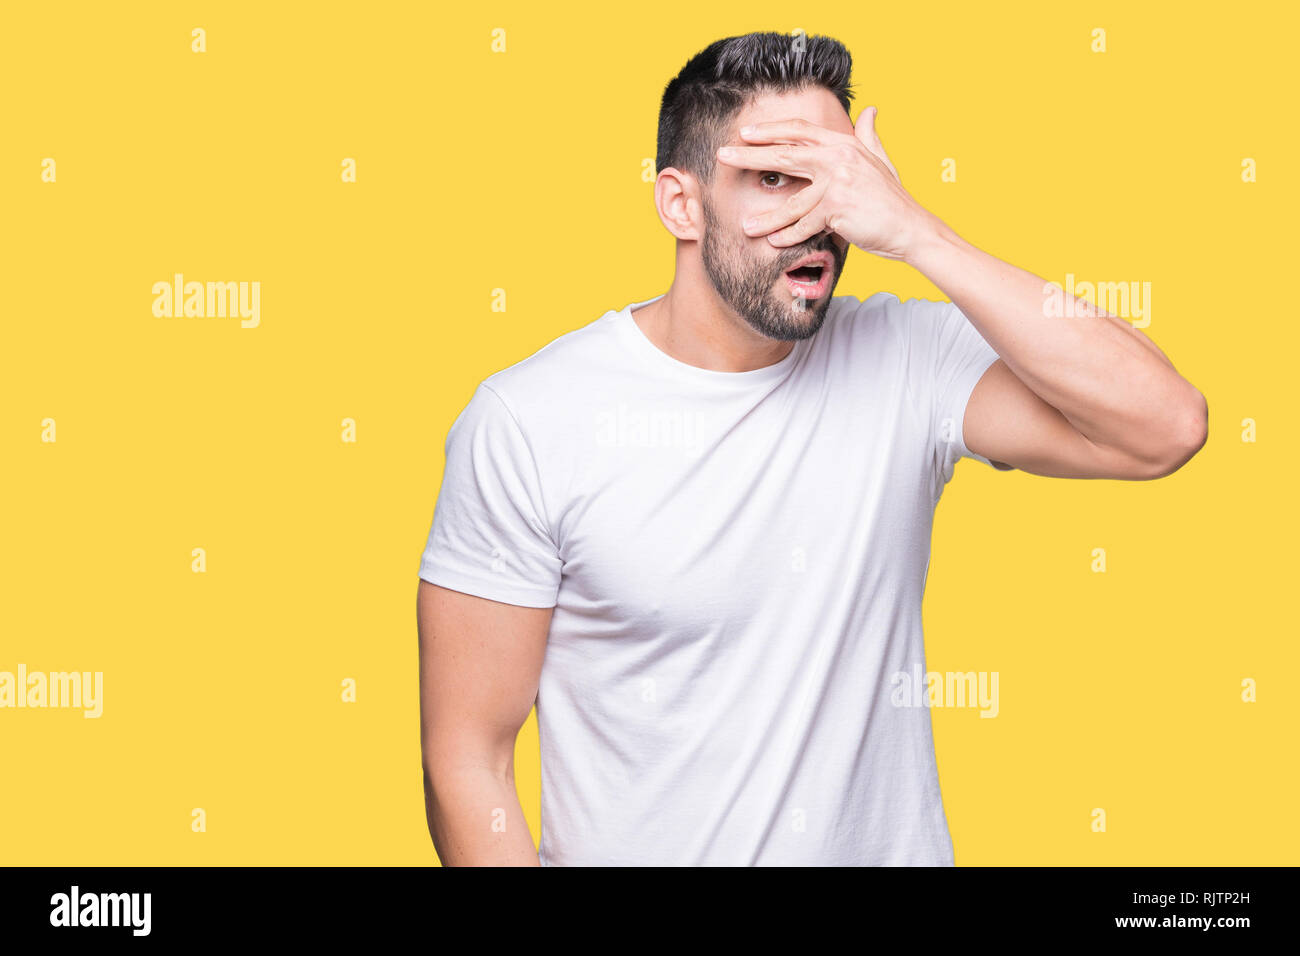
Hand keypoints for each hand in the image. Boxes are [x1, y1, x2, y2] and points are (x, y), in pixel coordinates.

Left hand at [715, 107, 934, 260]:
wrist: (910, 228)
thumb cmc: (892, 198)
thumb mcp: (880, 161)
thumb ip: (869, 136)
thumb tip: (871, 111)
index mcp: (844, 144)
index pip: (799, 130)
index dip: (770, 130)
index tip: (745, 133)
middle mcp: (838, 157)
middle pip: (784, 154)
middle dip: (750, 155)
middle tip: (723, 156)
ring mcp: (837, 182)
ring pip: (791, 202)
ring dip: (766, 218)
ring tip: (746, 227)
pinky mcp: (837, 207)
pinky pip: (804, 224)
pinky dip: (789, 236)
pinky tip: (774, 243)